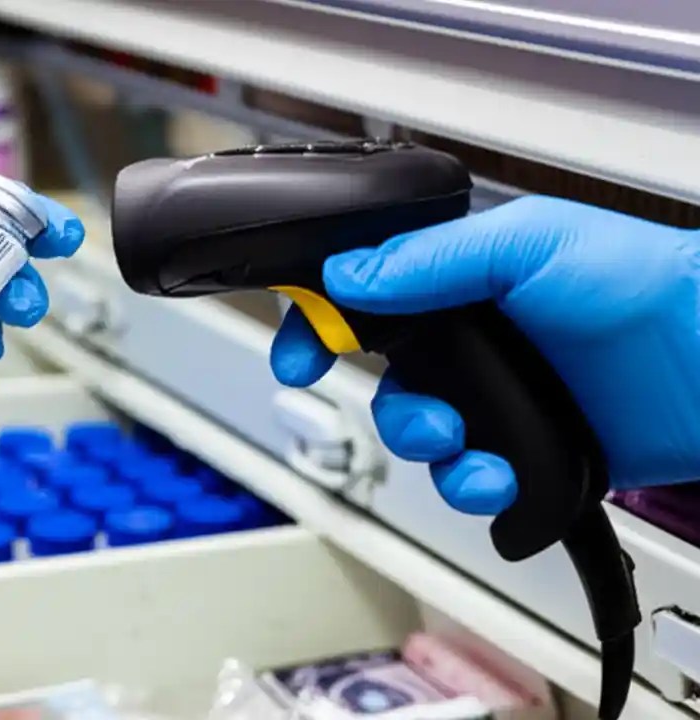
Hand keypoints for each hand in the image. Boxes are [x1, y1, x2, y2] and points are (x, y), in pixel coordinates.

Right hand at [270, 196, 699, 514]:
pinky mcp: (529, 454)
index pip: (366, 301)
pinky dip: (476, 487)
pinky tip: (503, 476)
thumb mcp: (528, 243)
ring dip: (434, 453)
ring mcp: (500, 402)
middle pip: (389, 387)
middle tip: (424, 416)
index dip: (323, 325)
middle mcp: (475, 345)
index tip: (302, 352)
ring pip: (423, 441)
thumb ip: (432, 258)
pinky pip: (471, 484)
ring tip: (470, 448)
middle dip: (395, 410)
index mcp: (461, 283)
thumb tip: (352, 275)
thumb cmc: (643, 281)